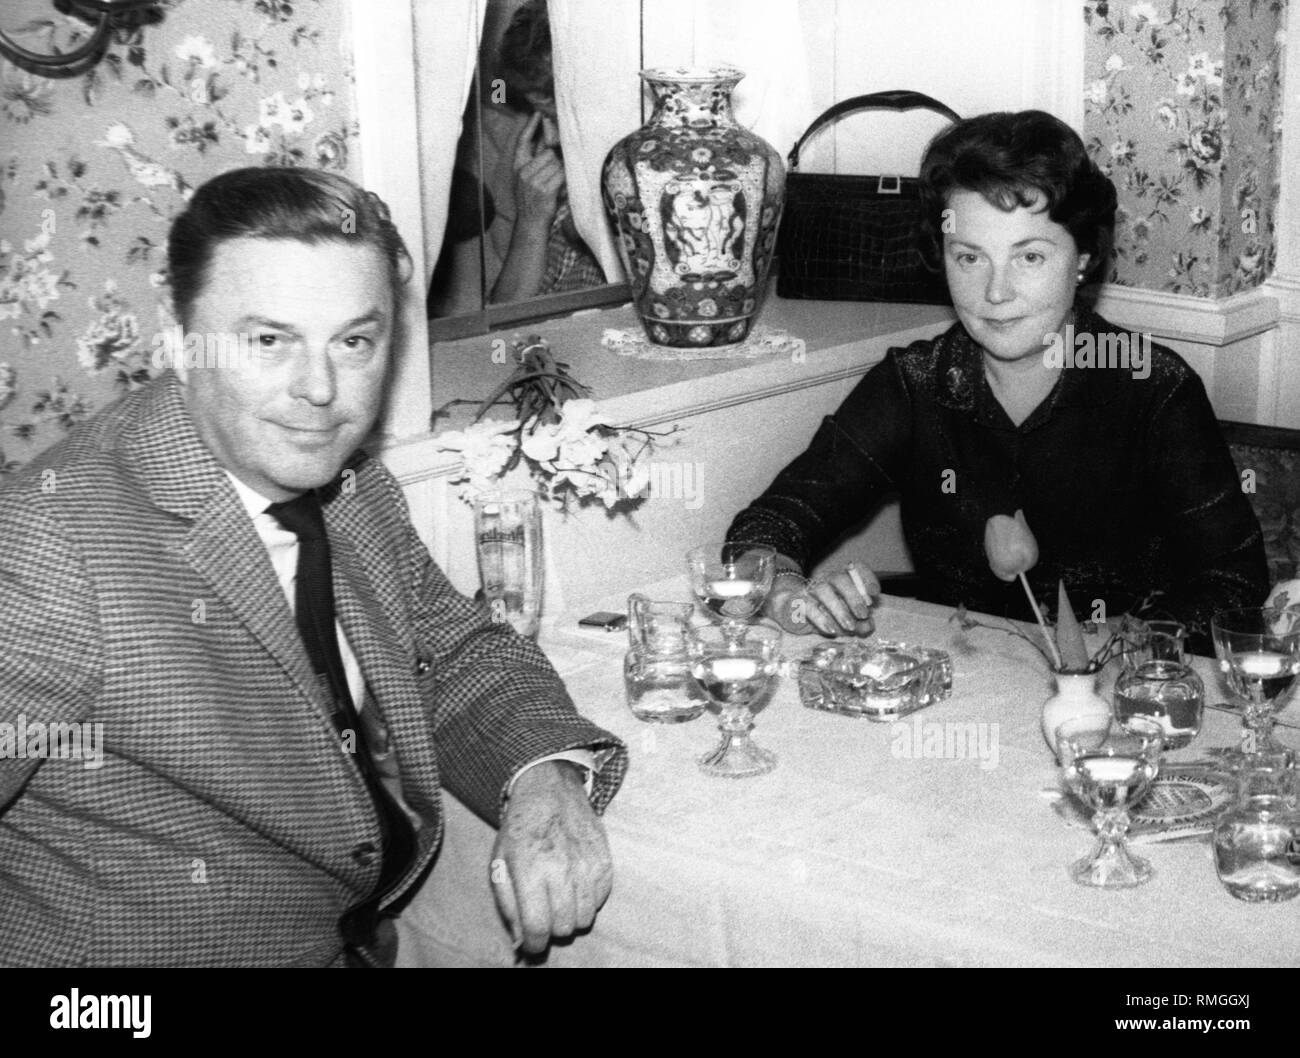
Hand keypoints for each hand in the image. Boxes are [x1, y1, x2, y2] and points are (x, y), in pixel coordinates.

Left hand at [489, 760, 611, 953]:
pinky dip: (588, 901)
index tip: (533, 944)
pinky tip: (576, 885)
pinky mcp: (604, 859)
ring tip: (560, 901)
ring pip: (585, 918)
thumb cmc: (520, 828)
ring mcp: (586, 864)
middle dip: (552, 930)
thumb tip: (520, 939)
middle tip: (545, 917)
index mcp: (530, 869)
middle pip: (564, 927)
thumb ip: (508, 904)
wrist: (549, 790)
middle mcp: (561, 868)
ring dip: (571, 917)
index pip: (537, 926)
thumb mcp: (500, 863)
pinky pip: (601, 900)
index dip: (535, 944)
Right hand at [511, 111, 564, 227]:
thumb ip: (536, 160)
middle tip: (556, 172)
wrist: (531, 223)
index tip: (538, 114)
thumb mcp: (528, 179)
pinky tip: (561, 188)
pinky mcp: (544, 190)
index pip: (523, 141)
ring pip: (556, 163)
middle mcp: (524, 172)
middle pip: (547, 152)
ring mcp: (533, 181)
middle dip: (556, 159)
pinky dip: (565, 180)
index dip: (530, 126)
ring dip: (561, 171)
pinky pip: (561, 176)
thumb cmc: (533, 200)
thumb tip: (548, 142)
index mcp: (518, 167)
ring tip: (557, 184)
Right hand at [769, 566, 877, 636]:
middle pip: (840, 578)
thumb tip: (869, 625)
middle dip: (854, 596)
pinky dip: (821, 618)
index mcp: (841, 579)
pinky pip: (808, 606)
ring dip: (839, 609)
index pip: (855, 569)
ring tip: (849, 626)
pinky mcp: (797, 601)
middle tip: (863, 614)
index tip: (874, 593)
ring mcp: (810, 589)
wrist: (790, 612)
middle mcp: (826, 580)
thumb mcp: (846, 620)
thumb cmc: (823, 614)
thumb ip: (860, 623)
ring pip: (824, 591)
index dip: (866, 578)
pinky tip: (831, 630)